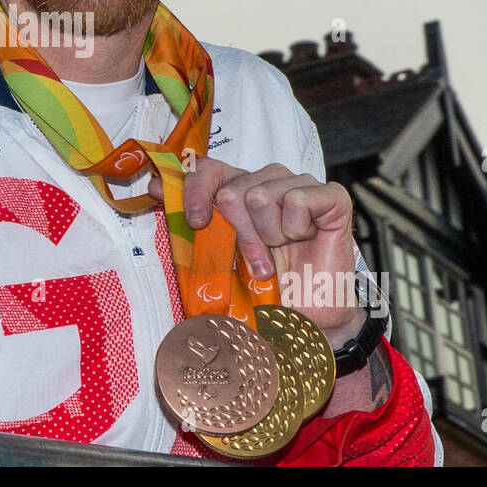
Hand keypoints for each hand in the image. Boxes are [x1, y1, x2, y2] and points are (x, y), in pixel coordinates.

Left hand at [149, 157, 363, 345]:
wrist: (305, 319)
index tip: (197, 222)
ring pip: (263, 195)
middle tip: (257, 262)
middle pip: (234, 190)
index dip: (196, 189)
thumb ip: (193, 219)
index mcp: (239, 189)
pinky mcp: (332, 197)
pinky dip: (297, 227)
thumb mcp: (219, 255)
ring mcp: (300, 185)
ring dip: (268, 236)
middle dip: (239, 234)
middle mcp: (268, 180)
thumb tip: (155, 186)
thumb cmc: (262, 288)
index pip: (209, 167)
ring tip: (280, 254)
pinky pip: (299, 199)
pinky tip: (304, 240)